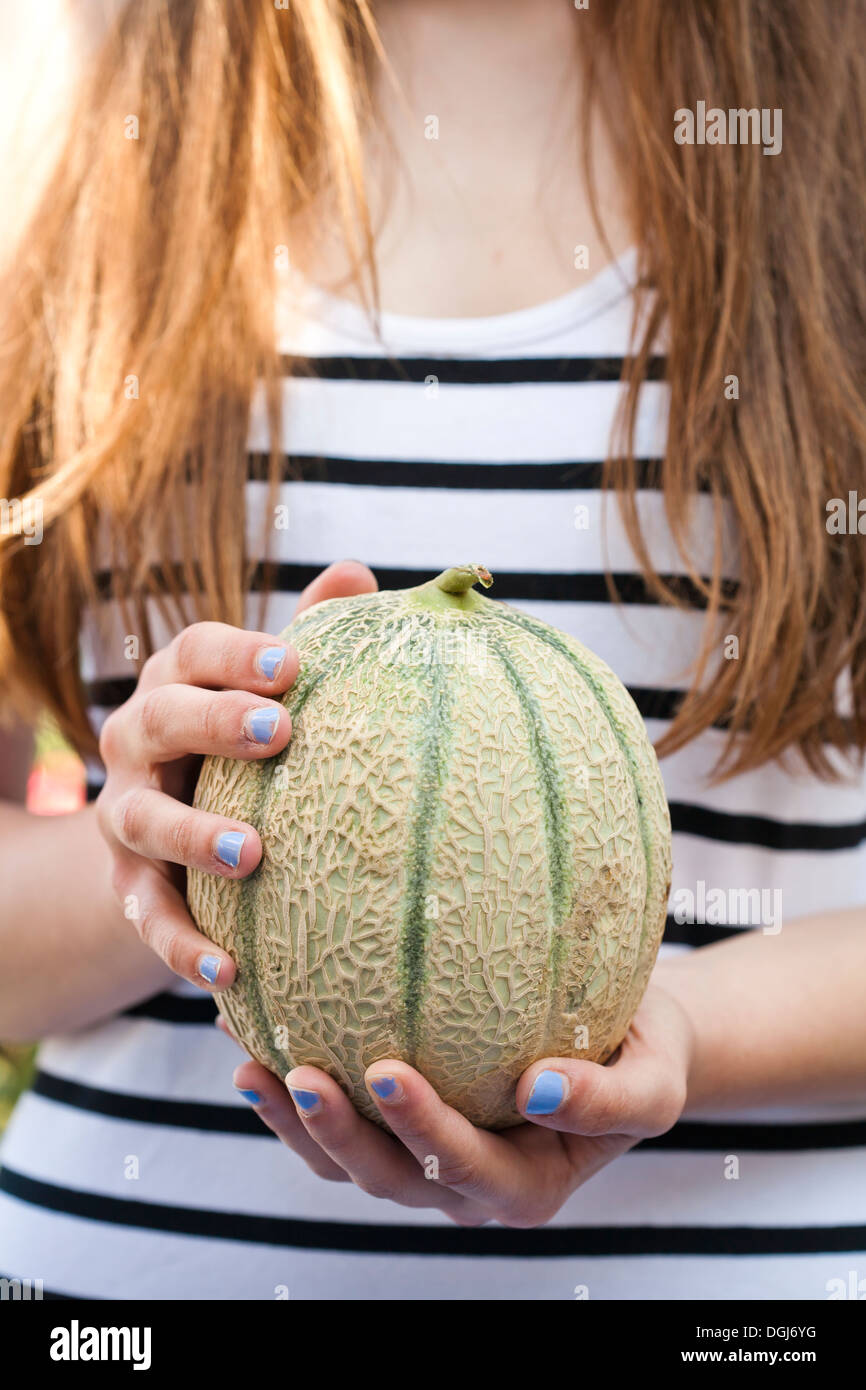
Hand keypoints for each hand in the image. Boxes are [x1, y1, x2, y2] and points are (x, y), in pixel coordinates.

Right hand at [95, 560, 376, 988]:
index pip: (194, 651)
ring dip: (193, 836)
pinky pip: (147, 916)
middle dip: (213, 722)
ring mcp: (125, 814)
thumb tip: (359, 573)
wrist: (173, 833)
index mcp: (177, 682)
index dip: (237, 654)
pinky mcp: (128, 884)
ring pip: (143, 819)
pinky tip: (229, 974)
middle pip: (159, 718)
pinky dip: (182, 944)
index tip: (293, 666)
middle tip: (278, 733)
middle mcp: (138, 740)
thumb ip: (311, 635)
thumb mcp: (269, 691)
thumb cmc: (243, 743)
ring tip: (253, 853)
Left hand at [230, 984, 692, 1226]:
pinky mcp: (400, 1128)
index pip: (464, 1166)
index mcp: (526, 1185)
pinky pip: (341, 1120)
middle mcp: (466, 1186)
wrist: (623, 1040)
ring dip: (296, 1121)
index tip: (385, 1069)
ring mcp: (427, 1162)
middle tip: (300, 1074)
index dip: (420, 1129)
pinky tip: (257, 1035)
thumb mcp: (657, 1079)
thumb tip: (538, 1089)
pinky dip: (295, 1089)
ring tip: (251, 1065)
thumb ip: (613, 1098)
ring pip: (348, 1161)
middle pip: (390, 1176)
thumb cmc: (643, 1052)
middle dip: (339, 1135)